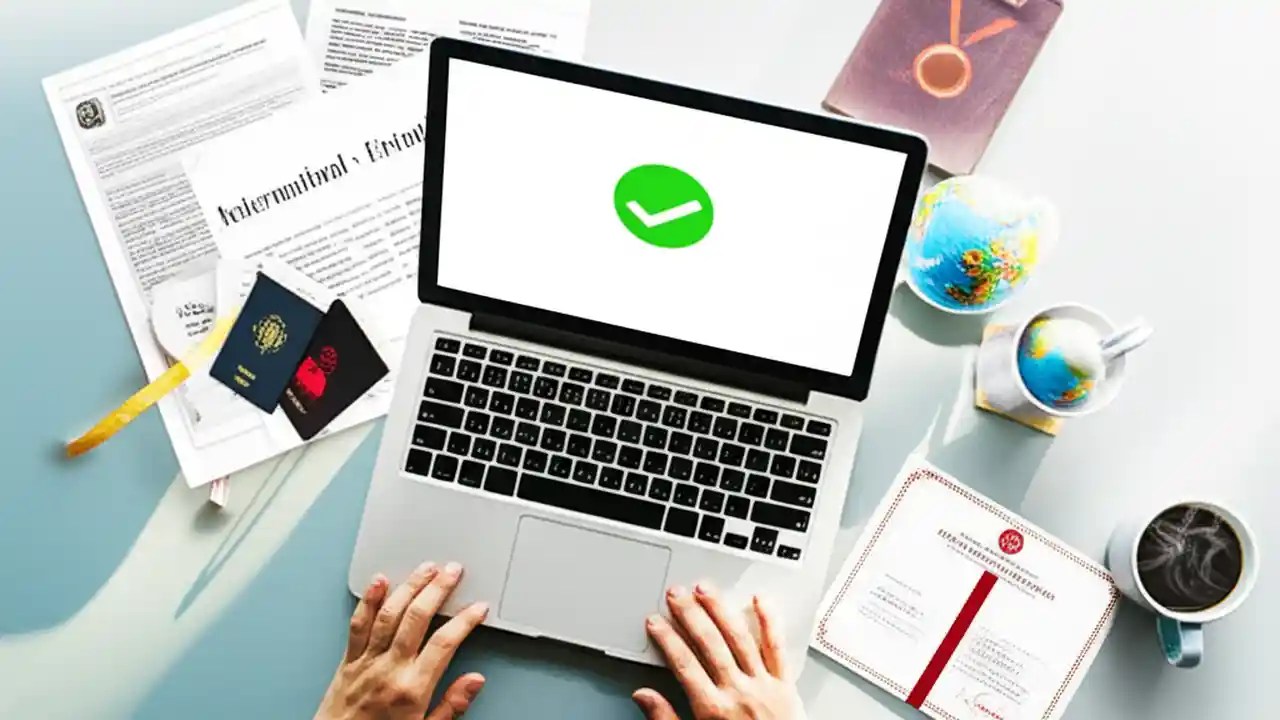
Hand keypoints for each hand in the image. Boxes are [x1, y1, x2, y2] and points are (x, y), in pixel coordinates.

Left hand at [314, 561, 488, 719]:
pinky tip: (379, 582)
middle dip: (438, 589)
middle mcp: (389, 669)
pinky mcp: (349, 660)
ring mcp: (366, 662)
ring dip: (409, 586)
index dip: (465, 621)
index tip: (478, 608)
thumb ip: (452, 705)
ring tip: (425, 568)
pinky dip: (368, 600)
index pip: (444, 643)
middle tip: (452, 571)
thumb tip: (474, 681)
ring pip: (390, 614)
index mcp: (411, 689)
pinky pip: (359, 624)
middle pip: (417, 618)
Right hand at [634, 584, 804, 719]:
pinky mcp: (787, 687)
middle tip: (675, 594)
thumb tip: (643, 696)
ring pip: (739, 638)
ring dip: (720, 610)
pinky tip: (760, 600)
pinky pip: (777, 648)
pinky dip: (769, 621)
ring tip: (705, 589)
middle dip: (689, 615)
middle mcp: (738, 693)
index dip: (666, 639)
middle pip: (708, 644)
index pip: (683, 663)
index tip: (655, 622)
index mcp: (712, 710)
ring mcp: (764, 687)